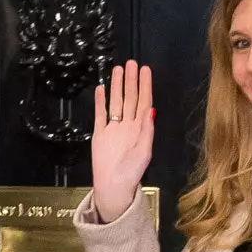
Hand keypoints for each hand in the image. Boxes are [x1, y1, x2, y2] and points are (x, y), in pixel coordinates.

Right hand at [91, 60, 153, 220]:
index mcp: (140, 129)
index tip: (145, 71)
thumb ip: (147, 131)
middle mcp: (128, 126)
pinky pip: (100, 114)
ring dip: (117, 86)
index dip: (145, 86)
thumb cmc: (131, 174)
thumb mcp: (144, 152)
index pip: (144, 102)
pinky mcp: (100, 134)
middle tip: (131, 63)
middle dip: (131, 80)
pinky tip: (101, 89)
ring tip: (117, 70)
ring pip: (116, 102)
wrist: (112, 187)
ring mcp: (114, 129)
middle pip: (130, 98)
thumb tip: (151, 111)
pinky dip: (100, 101)